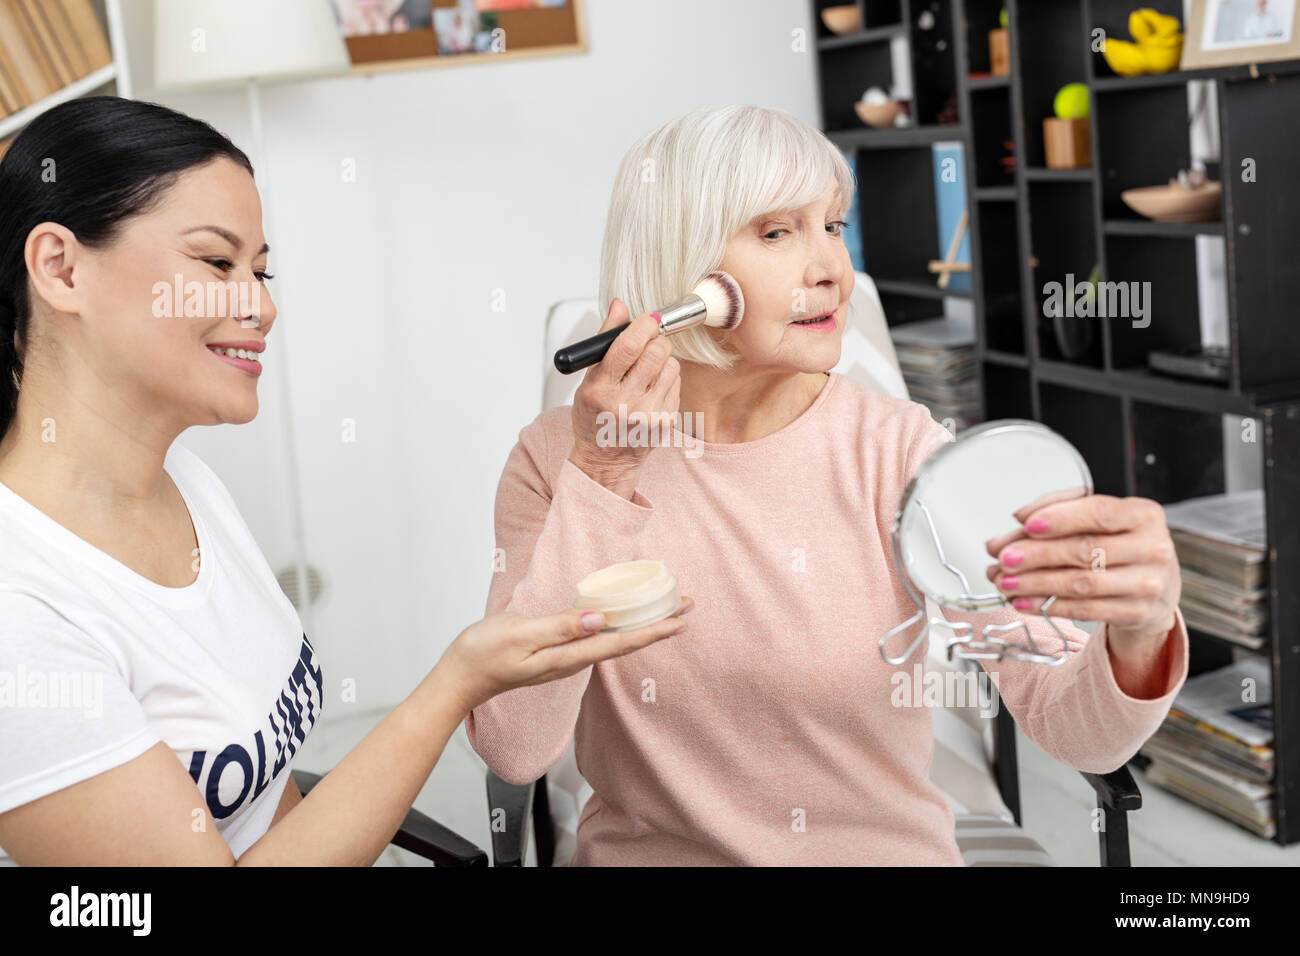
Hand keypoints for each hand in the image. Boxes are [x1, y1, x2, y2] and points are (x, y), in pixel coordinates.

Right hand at [438, 598, 694, 711]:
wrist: (459, 678)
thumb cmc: (484, 654)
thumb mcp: (521, 634)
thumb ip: (560, 627)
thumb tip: (598, 619)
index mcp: (569, 657)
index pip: (621, 643)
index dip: (654, 630)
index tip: (681, 619)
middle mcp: (573, 661)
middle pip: (625, 644)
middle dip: (657, 626)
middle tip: (686, 607)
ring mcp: (564, 659)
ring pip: (613, 642)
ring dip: (641, 626)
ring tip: (665, 612)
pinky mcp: (555, 653)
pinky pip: (596, 640)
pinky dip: (617, 628)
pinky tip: (621, 620)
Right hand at [569, 298, 680, 499]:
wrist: (606, 460)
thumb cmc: (594, 416)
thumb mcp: (588, 379)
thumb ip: (605, 341)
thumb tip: (620, 304)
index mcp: (601, 390)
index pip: (628, 346)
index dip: (643, 325)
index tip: (647, 318)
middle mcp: (627, 404)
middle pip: (657, 351)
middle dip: (656, 339)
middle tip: (647, 342)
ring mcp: (650, 415)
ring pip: (671, 365)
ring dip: (662, 360)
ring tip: (645, 372)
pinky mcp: (667, 421)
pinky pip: (676, 382)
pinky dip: (666, 379)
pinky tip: (651, 390)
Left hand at [983, 494, 1180, 653]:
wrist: (1153, 588)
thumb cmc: (1121, 546)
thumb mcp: (1096, 518)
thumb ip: (1057, 509)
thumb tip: (1020, 518)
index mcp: (1143, 515)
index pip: (1100, 512)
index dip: (1061, 519)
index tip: (1027, 525)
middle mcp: (1152, 548)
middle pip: (1086, 550)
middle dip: (1037, 555)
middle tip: (1004, 558)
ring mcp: (1147, 584)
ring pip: (1082, 583)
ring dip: (1035, 583)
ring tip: (1006, 582)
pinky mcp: (1136, 613)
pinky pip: (1084, 610)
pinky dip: (1048, 605)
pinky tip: (1024, 601)